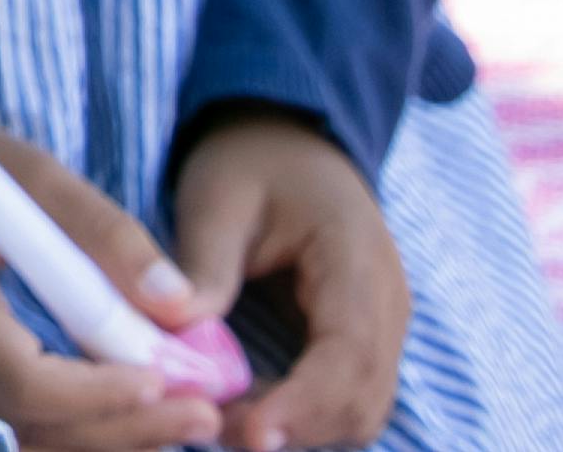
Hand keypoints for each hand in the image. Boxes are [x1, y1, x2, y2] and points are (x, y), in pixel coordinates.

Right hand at [0, 90, 224, 450]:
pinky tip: (127, 422)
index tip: (166, 378)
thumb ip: (105, 232)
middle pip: (31, 429)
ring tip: (182, 425)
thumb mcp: (32, 172)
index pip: (24, 381)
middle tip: (206, 416)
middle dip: (125, 431)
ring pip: (23, 443)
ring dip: (104, 442)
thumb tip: (181, 302)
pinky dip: (70, 433)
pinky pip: (9, 430)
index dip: (100, 394)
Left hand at [172, 111, 406, 450]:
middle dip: (295, 426)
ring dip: (298, 428)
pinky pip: (344, 398)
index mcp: (357, 260)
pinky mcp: (360, 341)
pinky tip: (243, 412)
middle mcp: (385, 304)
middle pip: (362, 399)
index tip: (251, 432)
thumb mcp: (216, 197)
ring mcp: (380, 326)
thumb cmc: (251, 160)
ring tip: (220, 423)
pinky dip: (301, 416)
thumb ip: (205, 264)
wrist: (289, 139)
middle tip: (212, 429)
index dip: (305, 404)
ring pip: (358, 410)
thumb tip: (177, 327)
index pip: (349, 354)